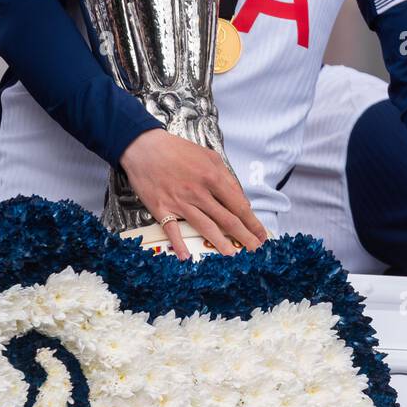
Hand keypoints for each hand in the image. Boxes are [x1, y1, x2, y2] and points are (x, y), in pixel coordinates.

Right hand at [119, 128, 267, 259]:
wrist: (144, 147)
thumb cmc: (177, 150)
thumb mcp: (209, 157)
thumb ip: (227, 178)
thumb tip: (242, 201)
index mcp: (212, 177)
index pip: (238, 205)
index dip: (252, 222)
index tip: (261, 234)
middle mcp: (199, 192)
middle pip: (227, 220)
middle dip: (244, 237)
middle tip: (255, 251)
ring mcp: (180, 202)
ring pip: (205, 227)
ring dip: (221, 245)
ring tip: (233, 258)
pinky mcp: (161, 208)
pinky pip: (172, 229)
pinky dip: (179, 244)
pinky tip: (187, 257)